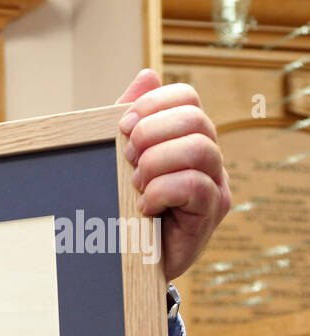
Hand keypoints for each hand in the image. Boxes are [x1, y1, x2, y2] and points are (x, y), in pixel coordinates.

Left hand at [118, 68, 231, 281]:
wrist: (130, 261)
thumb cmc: (125, 207)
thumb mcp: (120, 161)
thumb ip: (132, 121)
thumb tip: (146, 75)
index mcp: (186, 136)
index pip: (185, 97)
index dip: (153, 103)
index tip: (122, 125)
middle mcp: (207, 156)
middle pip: (195, 119)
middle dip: (151, 133)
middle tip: (126, 158)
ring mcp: (214, 184)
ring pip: (199, 149)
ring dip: (156, 163)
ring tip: (135, 184)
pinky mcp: (210, 213)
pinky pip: (195, 186)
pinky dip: (161, 191)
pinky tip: (143, 206)